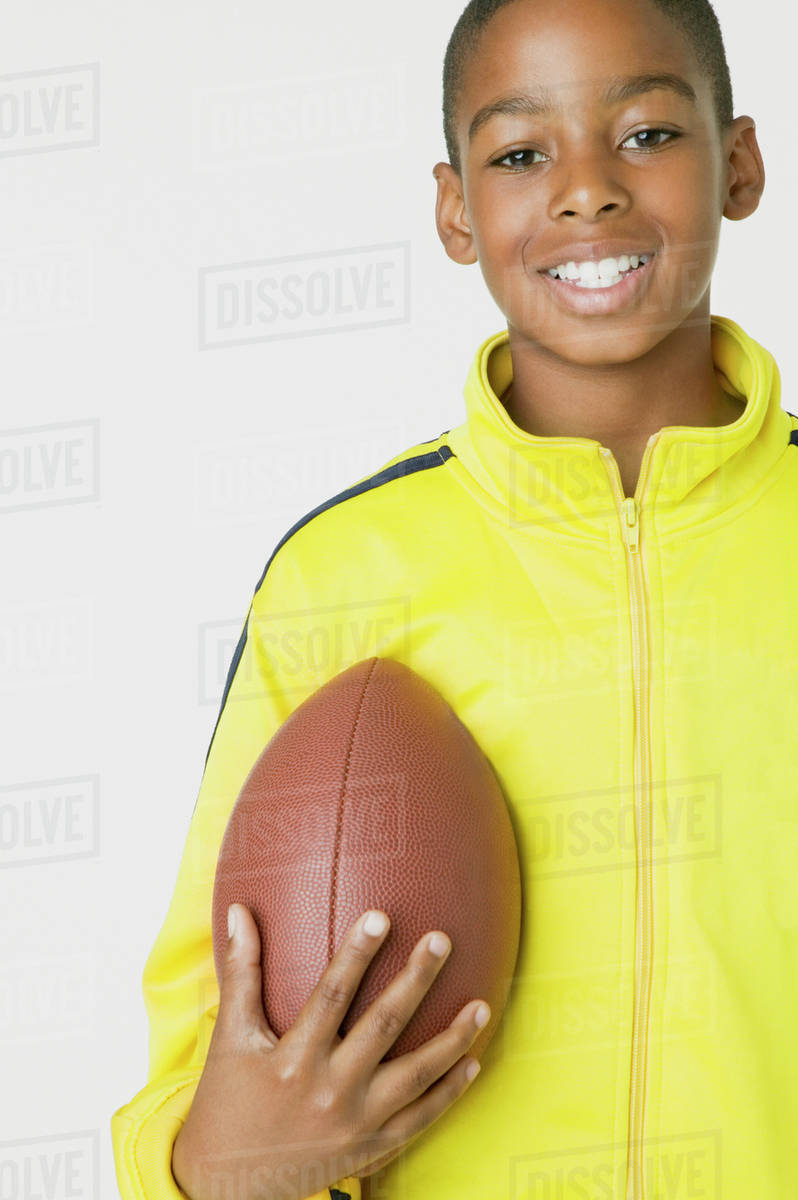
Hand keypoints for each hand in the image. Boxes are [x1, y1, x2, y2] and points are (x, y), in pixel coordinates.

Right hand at [171, 904, 488, 1199]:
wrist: (225, 1187)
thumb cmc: (225, 1100)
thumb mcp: (229, 1037)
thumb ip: (241, 972)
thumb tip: (237, 910)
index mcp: (294, 1058)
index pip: (332, 994)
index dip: (357, 954)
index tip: (381, 917)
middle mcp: (328, 1090)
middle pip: (384, 1026)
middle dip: (416, 980)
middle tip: (442, 940)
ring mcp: (354, 1123)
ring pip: (415, 1075)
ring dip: (452, 1039)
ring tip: (482, 1004)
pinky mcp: (369, 1148)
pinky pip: (419, 1119)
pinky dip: (449, 1092)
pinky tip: (472, 1061)